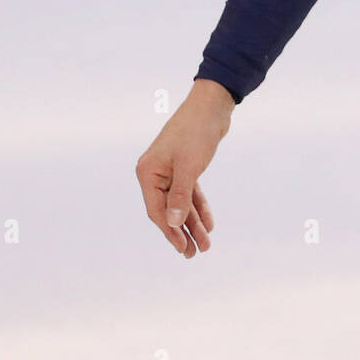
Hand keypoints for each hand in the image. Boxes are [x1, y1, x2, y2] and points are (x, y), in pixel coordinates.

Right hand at [135, 79, 233, 258]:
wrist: (212, 106)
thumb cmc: (196, 132)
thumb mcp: (189, 167)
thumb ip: (180, 196)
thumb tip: (173, 223)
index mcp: (148, 172)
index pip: (156, 210)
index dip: (170, 232)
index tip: (183, 249)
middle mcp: (155, 173)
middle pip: (168, 210)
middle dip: (183, 232)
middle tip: (195, 253)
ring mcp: (169, 170)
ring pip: (180, 203)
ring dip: (193, 223)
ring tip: (206, 244)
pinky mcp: (184, 167)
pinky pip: (189, 193)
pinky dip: (199, 207)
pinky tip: (209, 223)